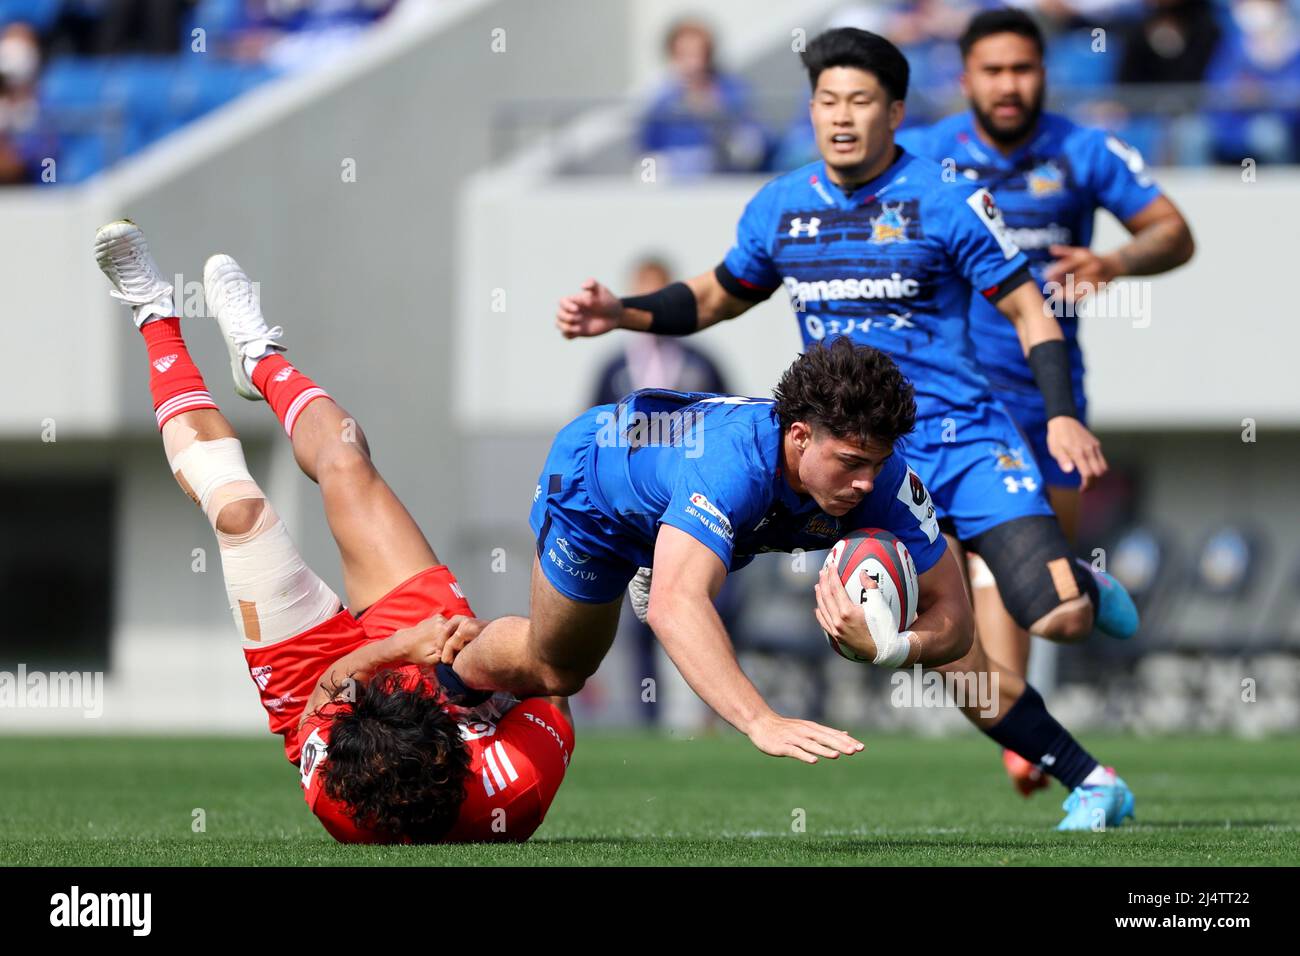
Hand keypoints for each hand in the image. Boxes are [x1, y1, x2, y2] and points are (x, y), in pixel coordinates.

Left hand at [395, 614, 486, 665]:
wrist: (402, 643)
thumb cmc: (416, 653)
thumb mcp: (432, 660)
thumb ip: (446, 657)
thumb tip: (456, 653)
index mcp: (442, 631)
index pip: (458, 640)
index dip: (456, 648)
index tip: (450, 654)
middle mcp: (442, 622)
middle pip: (455, 633)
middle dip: (452, 641)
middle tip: (443, 649)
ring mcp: (439, 617)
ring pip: (452, 628)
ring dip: (448, 635)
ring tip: (438, 643)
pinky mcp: (436, 616)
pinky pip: (446, 624)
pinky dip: (443, 631)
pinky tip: (435, 636)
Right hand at [556, 278, 624, 338]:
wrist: (616, 315)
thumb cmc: (608, 300)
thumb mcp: (601, 291)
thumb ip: (592, 284)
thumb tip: (582, 286)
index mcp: (575, 301)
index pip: (562, 302)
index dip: (566, 306)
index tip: (577, 309)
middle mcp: (572, 311)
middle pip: (558, 314)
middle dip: (566, 317)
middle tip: (580, 318)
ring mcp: (575, 321)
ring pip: (559, 325)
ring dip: (565, 327)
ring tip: (578, 328)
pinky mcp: (578, 331)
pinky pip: (566, 336)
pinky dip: (568, 335)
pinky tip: (578, 332)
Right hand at [745, 711, 863, 763]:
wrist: (761, 722)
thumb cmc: (786, 727)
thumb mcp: (809, 727)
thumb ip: (827, 733)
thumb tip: (846, 734)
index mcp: (813, 728)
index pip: (833, 734)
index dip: (847, 741)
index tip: (861, 747)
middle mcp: (806, 732)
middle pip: (825, 739)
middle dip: (840, 745)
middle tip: (855, 751)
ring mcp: (794, 738)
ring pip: (812, 744)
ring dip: (824, 750)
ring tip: (837, 756)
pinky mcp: (783, 746)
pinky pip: (796, 751)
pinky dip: (805, 755)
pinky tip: (814, 761)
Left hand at [814, 566, 880, 659]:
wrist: (885, 651)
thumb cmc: (884, 627)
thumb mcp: (880, 605)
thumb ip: (871, 587)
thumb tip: (862, 573)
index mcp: (847, 612)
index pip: (835, 588)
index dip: (832, 575)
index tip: (831, 565)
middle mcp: (838, 621)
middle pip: (826, 597)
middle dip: (823, 582)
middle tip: (822, 572)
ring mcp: (836, 630)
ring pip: (822, 610)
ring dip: (819, 596)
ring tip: (818, 586)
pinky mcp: (837, 638)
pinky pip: (824, 623)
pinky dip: (820, 614)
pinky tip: (818, 608)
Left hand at [1041, 244, 1119, 299]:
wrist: (1113, 266)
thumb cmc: (1091, 259)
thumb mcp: (1079, 252)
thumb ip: (1065, 251)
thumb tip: (1051, 249)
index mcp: (1086, 257)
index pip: (1069, 264)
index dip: (1056, 270)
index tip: (1045, 276)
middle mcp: (1093, 267)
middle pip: (1073, 278)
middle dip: (1060, 284)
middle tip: (1049, 289)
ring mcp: (1098, 278)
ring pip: (1079, 288)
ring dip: (1066, 293)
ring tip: (1055, 296)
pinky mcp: (1100, 288)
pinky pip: (1086, 295)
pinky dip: (1075, 297)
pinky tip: (1066, 299)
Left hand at [1045, 416, 1107, 490]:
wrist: (1064, 420)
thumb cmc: (1057, 436)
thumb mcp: (1055, 449)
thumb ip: (1063, 460)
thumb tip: (1070, 471)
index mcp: (1078, 453)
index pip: (1089, 474)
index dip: (1087, 485)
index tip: (1082, 490)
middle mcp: (1089, 450)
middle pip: (1099, 472)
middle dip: (1094, 482)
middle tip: (1085, 486)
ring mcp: (1094, 447)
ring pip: (1103, 466)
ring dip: (1098, 475)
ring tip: (1087, 478)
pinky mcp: (1096, 444)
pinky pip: (1101, 458)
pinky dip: (1098, 466)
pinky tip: (1088, 467)